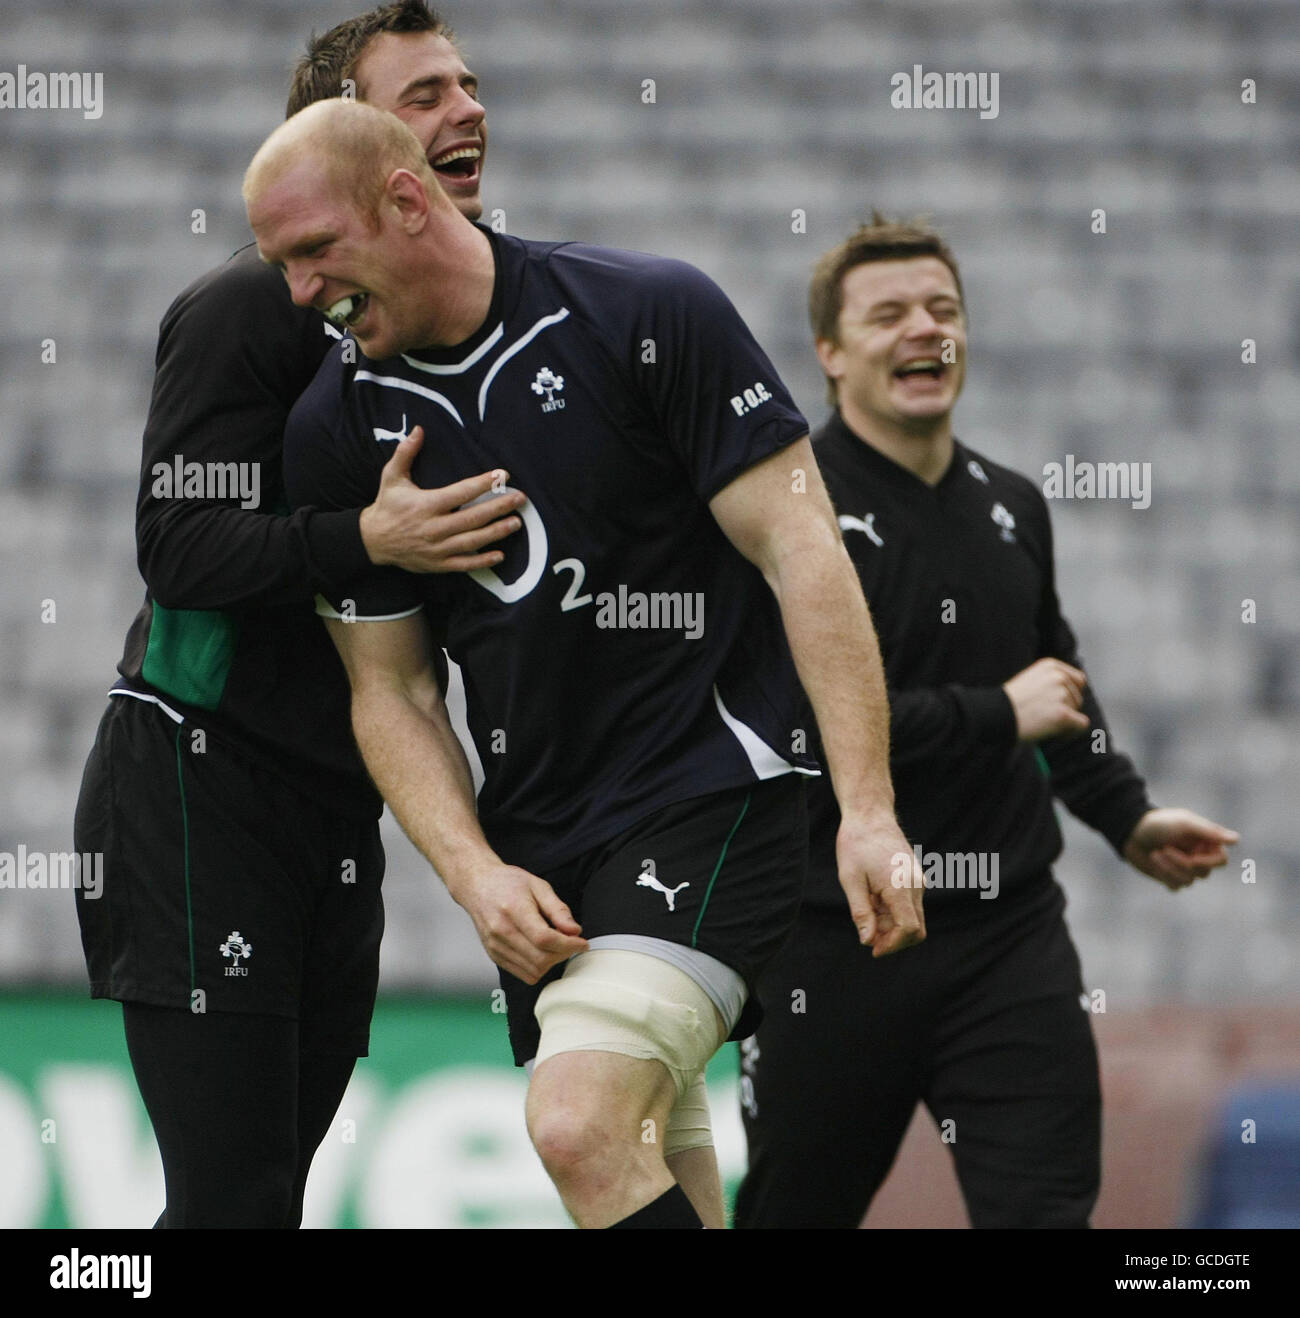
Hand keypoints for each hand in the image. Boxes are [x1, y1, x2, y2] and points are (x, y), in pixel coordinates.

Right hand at [359, 425, 524, 571]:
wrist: (372, 541)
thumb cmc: (387, 505)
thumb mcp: (391, 477)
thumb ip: (405, 453)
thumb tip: (419, 429)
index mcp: (425, 504)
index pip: (460, 492)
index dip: (483, 484)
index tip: (502, 475)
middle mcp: (433, 528)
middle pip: (472, 518)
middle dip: (499, 508)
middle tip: (520, 499)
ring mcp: (436, 548)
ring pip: (472, 541)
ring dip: (496, 532)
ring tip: (516, 523)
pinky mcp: (437, 564)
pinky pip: (463, 564)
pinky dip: (482, 561)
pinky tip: (500, 555)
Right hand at [450, 862, 587, 983]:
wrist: (478, 885)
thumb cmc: (508, 883)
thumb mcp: (538, 886)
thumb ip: (558, 909)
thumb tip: (574, 931)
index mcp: (514, 910)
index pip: (545, 939)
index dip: (568, 945)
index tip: (582, 943)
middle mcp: (501, 932)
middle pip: (540, 959)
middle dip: (563, 954)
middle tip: (571, 942)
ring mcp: (496, 946)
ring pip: (533, 971)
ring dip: (551, 963)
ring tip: (556, 945)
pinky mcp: (494, 956)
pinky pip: (522, 974)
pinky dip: (538, 967)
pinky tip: (541, 951)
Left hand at [836, 813, 925, 956]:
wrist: (869, 814)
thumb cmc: (856, 844)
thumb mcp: (850, 880)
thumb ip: (861, 913)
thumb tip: (867, 941)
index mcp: (901, 887)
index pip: (909, 930)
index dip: (892, 945)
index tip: (872, 948)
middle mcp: (916, 885)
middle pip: (915, 928)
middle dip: (893, 939)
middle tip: (868, 936)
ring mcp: (918, 880)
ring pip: (913, 917)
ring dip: (891, 923)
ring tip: (866, 906)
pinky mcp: (915, 876)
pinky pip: (910, 903)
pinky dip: (894, 910)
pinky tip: (873, 897)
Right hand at [1003, 657, 1089, 740]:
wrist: (995, 715)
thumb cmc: (1009, 702)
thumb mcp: (1030, 680)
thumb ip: (1051, 682)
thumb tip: (1072, 694)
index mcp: (1051, 666)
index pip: (1078, 680)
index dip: (1070, 694)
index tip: (1057, 705)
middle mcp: (1059, 677)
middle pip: (1078, 697)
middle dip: (1067, 709)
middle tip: (1046, 718)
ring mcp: (1062, 695)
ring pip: (1077, 712)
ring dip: (1065, 721)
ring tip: (1043, 724)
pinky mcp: (1063, 714)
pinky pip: (1081, 724)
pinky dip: (1071, 731)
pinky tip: (1055, 733)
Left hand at [1122, 807, 1238, 889]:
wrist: (1130, 832)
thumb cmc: (1158, 823)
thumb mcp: (1183, 823)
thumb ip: (1209, 832)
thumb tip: (1237, 839)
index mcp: (1205, 841)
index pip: (1221, 860)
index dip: (1208, 862)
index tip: (1192, 857)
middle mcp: (1198, 855)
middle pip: (1204, 872)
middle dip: (1182, 863)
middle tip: (1164, 849)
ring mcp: (1185, 868)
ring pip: (1189, 881)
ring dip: (1170, 869)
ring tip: (1155, 854)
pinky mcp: (1171, 877)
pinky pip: (1176, 887)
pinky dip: (1164, 875)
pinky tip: (1153, 862)